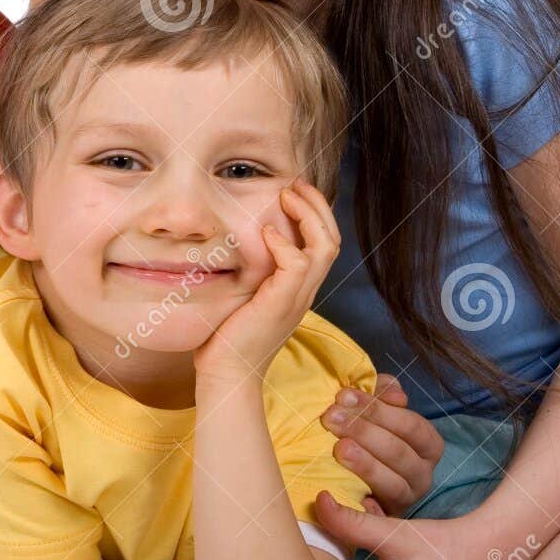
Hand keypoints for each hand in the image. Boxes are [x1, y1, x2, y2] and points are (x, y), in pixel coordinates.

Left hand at [195, 182, 339, 386]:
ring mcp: (296, 299)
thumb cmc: (227, 339)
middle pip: (332, 239)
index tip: (293, 192)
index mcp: (299, 289)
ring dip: (307, 216)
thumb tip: (232, 243)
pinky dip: (285, 244)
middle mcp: (304, 292)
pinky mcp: (281, 304)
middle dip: (317, 205)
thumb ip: (250, 272)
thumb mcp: (243, 296)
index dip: (314, 214)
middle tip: (295, 184)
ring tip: (286, 196)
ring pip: (325, 247)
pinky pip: (298, 265)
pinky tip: (265, 234)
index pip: (323, 244)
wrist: (228, 375)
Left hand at [321, 374, 443, 515]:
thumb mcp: (377, 408)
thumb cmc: (368, 434)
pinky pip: (376, 516)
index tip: (344, 397)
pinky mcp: (386, 521)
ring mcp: (405, 499)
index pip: (411, 425)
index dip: (378, 409)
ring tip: (339, 449)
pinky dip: (360, 506)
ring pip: (393, 483)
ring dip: (364, 464)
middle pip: (400, 452)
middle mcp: (422, 474)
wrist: (351, 481)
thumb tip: (395, 395)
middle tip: (331, 418)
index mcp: (427, 445)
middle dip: (364, 432)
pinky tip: (335, 494)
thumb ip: (384, 393)